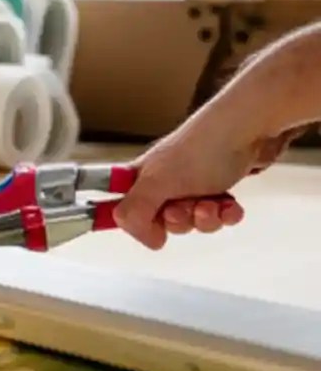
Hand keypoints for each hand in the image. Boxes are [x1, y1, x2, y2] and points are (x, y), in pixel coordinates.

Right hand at [112, 118, 303, 249]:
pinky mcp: (219, 188)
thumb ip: (135, 213)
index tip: (152, 223)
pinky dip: (226, 214)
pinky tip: (230, 205)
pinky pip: (218, 216)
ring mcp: (191, 186)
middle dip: (180, 221)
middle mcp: (162, 183)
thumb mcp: (155, 183)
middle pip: (163, 222)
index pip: (123, 209)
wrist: (248, 129)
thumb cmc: (199, 150)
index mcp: (140, 177)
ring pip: (193, 222)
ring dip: (205, 218)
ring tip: (213, 202)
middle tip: (186, 206)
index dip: (136, 222)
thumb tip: (150, 240)